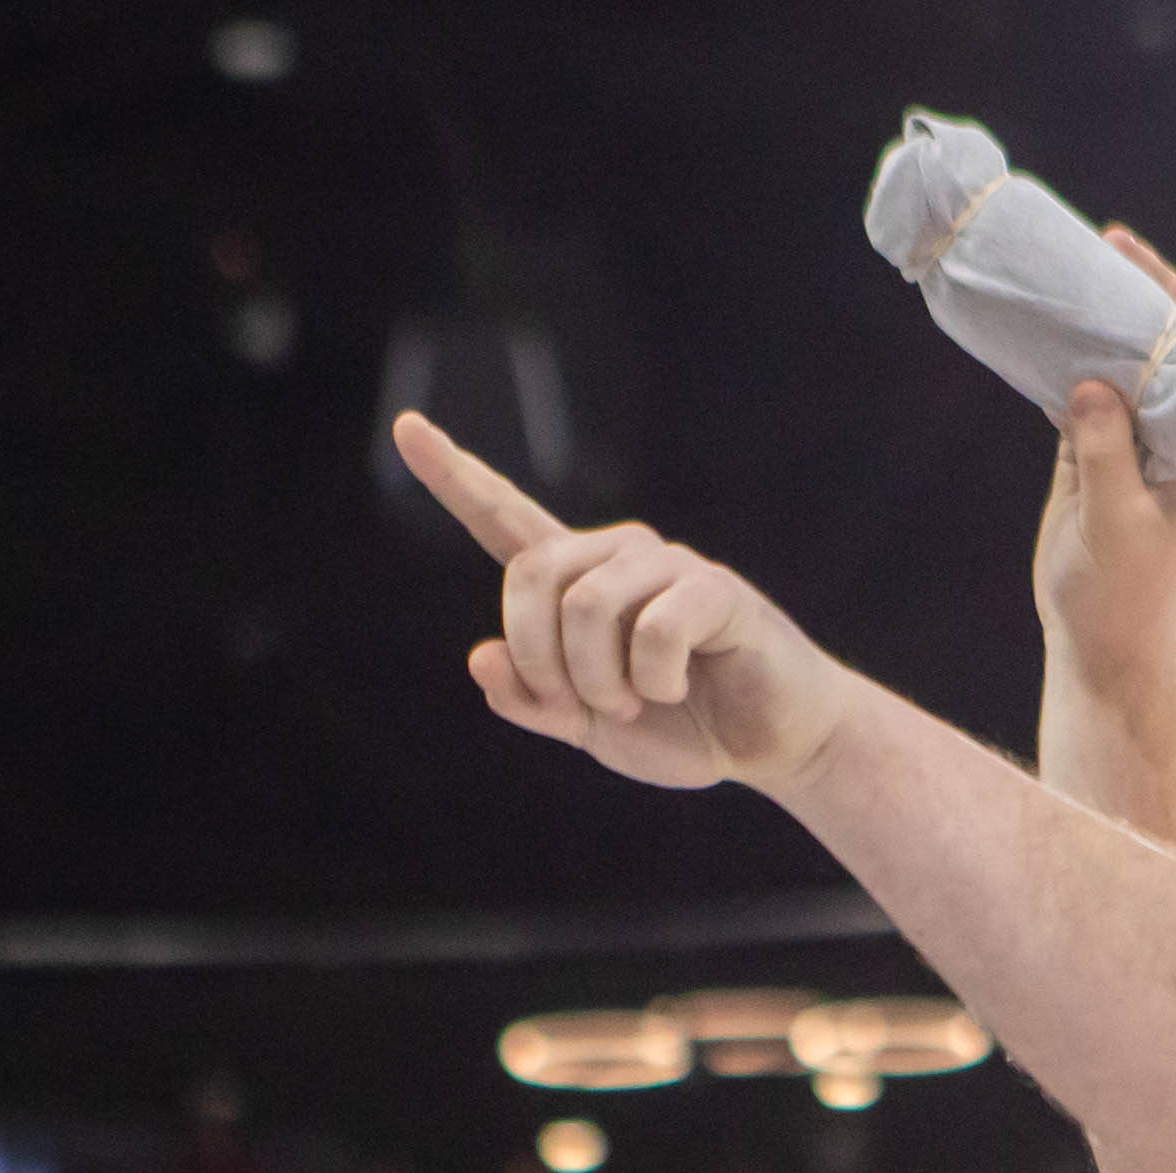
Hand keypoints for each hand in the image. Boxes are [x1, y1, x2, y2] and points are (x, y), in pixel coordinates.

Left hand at [392, 414, 862, 795]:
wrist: (770, 743)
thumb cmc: (681, 724)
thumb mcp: (587, 726)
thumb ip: (531, 700)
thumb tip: (481, 657)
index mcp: (575, 583)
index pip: (504, 518)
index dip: (453, 476)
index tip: (406, 426)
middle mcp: (615, 556)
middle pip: (531, 574)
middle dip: (539, 657)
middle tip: (579, 705)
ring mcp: (666, 565)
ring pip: (586, 607)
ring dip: (599, 680)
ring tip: (636, 701)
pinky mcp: (714, 588)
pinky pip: (652, 629)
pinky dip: (653, 680)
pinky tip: (678, 686)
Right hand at [1030, 231, 1175, 676]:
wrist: (1100, 646)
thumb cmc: (1124, 595)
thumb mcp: (1117, 524)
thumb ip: (1107, 452)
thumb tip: (1093, 385)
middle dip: (1157, 291)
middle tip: (1118, 246)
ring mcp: (1138, 442)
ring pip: (1134, 361)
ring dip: (1111, 313)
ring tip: (1083, 263)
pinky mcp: (1096, 454)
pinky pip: (1088, 391)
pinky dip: (1072, 355)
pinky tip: (1047, 322)